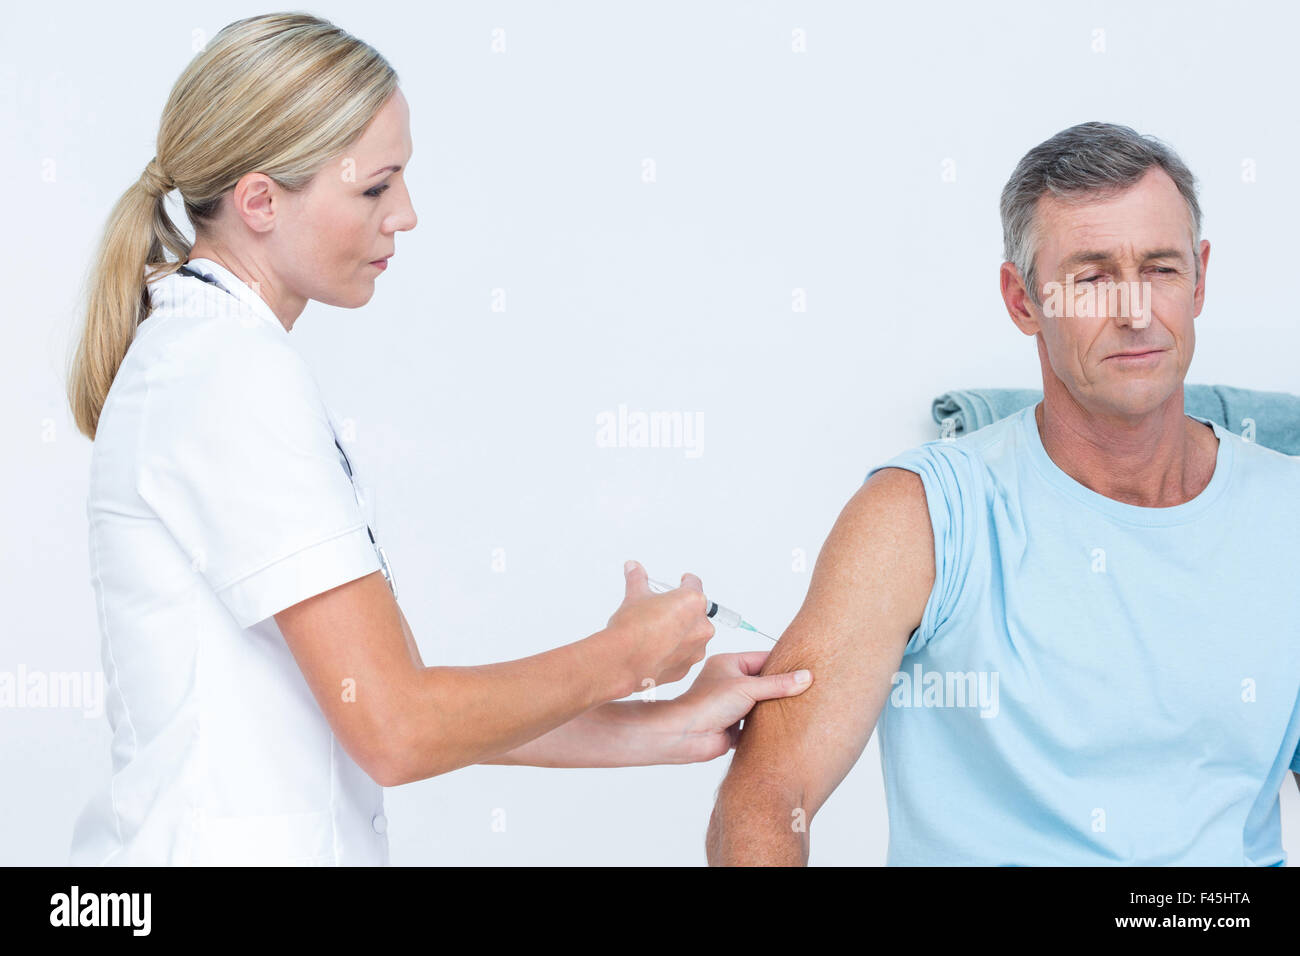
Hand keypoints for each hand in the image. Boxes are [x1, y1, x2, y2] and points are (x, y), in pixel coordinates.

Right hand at [603, 561, 715, 697]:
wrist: (624, 662)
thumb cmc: (633, 630)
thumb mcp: (634, 595)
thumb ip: (637, 579)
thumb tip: (633, 568)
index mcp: (692, 602)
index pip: (694, 584)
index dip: (687, 581)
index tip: (683, 581)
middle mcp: (700, 626)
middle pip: (695, 612)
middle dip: (680, 610)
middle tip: (661, 610)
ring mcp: (696, 649)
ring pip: (692, 635)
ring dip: (679, 632)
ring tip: (656, 632)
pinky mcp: (686, 668)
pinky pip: (684, 655)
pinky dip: (674, 651)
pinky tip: (655, 649)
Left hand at [655, 651, 812, 762]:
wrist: (687, 736)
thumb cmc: (706, 705)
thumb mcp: (747, 687)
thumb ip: (778, 684)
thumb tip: (805, 677)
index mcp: (729, 664)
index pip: (763, 659)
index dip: (784, 663)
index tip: (806, 667)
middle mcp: (730, 683)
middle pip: (764, 682)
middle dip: (783, 687)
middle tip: (809, 687)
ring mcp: (732, 706)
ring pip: (762, 704)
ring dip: (775, 708)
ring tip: (802, 706)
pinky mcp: (734, 727)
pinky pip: (757, 724)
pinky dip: (768, 726)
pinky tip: (785, 726)